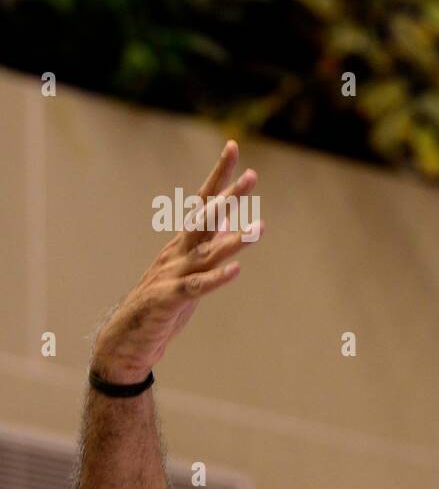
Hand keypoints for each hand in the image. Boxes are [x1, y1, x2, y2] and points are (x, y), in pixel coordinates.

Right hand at [90, 141, 262, 384]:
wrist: (126, 340)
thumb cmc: (162, 303)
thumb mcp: (190, 270)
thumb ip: (208, 246)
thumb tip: (229, 223)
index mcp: (183, 244)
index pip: (203, 203)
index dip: (219, 177)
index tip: (234, 148)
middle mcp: (178, 253)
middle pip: (204, 219)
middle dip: (229, 198)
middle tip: (253, 177)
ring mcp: (172, 274)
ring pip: (207, 253)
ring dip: (234, 241)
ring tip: (261, 229)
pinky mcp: (169, 300)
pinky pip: (196, 287)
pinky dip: (216, 278)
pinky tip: (237, 271)